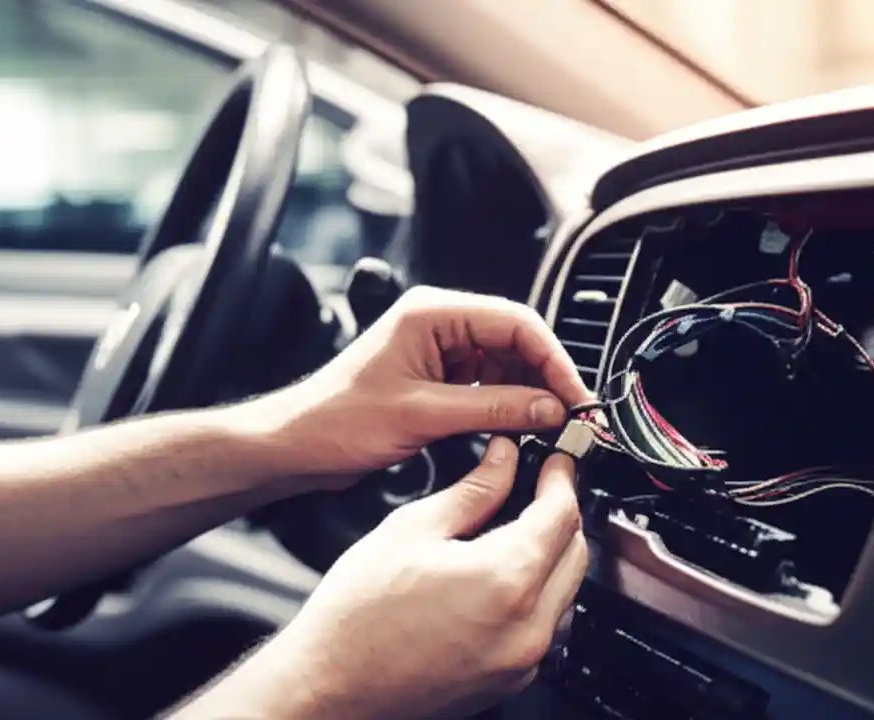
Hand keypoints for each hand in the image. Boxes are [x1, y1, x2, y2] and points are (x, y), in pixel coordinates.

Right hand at [183, 436, 588, 718]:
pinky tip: (498, 576)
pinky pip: (544, 625)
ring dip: (549, 556)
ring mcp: (523, 659)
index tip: (553, 463)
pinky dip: (534, 594)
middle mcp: (527, 626)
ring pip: (565, 591)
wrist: (332, 685)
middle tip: (535, 488)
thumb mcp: (411, 530)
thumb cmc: (357, 617)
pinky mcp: (512, 678)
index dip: (560, 479)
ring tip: (511, 531)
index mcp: (505, 579)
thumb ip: (472, 491)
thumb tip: (502, 461)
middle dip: (559, 515)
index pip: (562, 514)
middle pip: (574, 553)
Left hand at [266, 287, 592, 485]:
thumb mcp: (424, 415)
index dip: (553, 356)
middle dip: (545, 375)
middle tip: (572, 414)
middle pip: (515, 340)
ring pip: (505, 364)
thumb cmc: (339, 420)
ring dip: (529, 392)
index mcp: (432, 313)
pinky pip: (486, 385)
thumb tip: (548, 407)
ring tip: (552, 425)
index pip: (515, 321)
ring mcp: (438, 351)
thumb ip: (493, 409)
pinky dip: (508, 405)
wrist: (298, 445)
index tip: (574, 392)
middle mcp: (438, 324)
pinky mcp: (436, 379)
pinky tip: (522, 426)